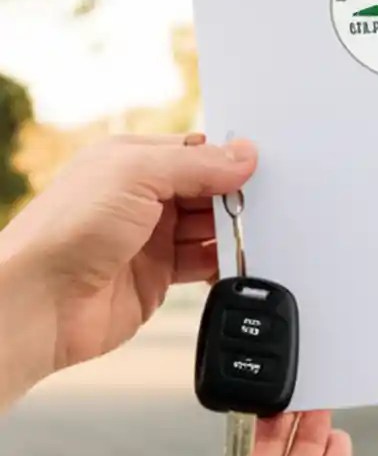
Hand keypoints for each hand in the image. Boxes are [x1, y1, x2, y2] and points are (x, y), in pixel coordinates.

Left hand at [0, 133, 256, 405]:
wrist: (37, 304)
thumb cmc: (63, 233)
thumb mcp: (135, 175)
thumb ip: (195, 164)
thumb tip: (243, 155)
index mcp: (131, 160)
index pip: (196, 151)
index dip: (228, 160)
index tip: (259, 171)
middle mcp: (140, 197)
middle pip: (208, 191)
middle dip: (236, 198)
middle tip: (261, 207)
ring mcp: (150, 238)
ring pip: (210, 229)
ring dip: (233, 233)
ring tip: (253, 235)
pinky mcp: (157, 276)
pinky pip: (204, 264)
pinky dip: (224, 265)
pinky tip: (236, 263)